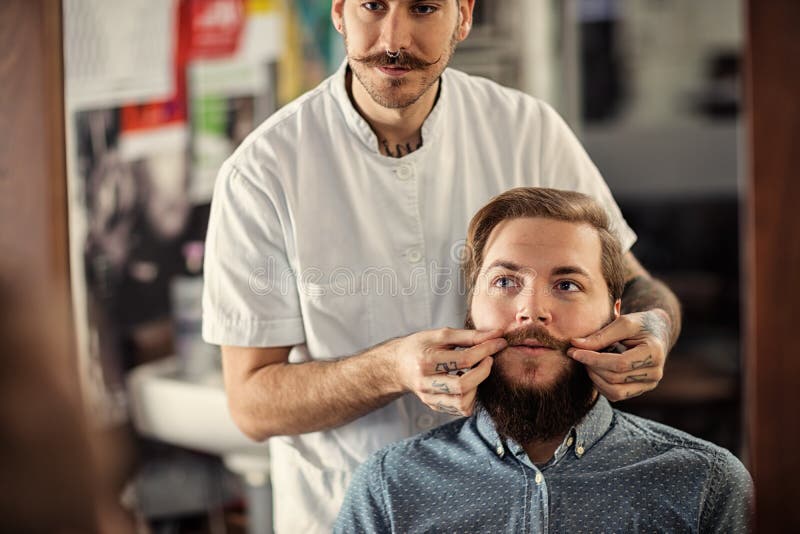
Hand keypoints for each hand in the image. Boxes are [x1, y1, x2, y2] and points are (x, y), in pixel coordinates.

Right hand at [390, 328, 506, 415]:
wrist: (397, 366)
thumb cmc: (420, 346)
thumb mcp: (440, 335)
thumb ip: (469, 335)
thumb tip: (497, 334)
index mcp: (426, 361)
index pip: (463, 359)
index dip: (486, 350)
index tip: (499, 342)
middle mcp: (426, 383)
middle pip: (463, 385)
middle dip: (483, 372)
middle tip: (488, 359)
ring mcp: (429, 398)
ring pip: (463, 403)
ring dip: (477, 387)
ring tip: (475, 372)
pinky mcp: (434, 407)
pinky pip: (460, 408)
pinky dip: (470, 396)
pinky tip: (468, 382)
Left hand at [567, 309, 671, 401]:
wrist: (658, 333)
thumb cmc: (640, 324)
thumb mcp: (624, 322)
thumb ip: (601, 335)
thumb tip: (575, 344)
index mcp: (654, 353)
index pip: (619, 363)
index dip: (593, 359)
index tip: (573, 351)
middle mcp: (655, 373)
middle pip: (614, 378)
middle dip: (591, 366)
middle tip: (579, 353)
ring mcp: (649, 384)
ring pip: (614, 392)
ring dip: (594, 378)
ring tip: (588, 361)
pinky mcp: (640, 390)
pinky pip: (616, 395)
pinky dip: (601, 385)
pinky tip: (596, 370)